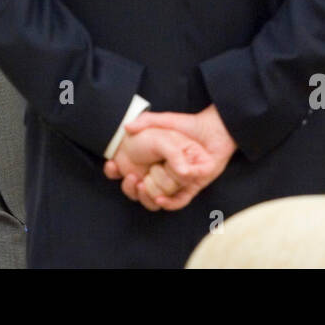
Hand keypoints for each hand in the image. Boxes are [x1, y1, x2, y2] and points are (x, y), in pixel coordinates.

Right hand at [123, 105, 237, 209]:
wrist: (213, 129)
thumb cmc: (188, 125)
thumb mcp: (163, 121)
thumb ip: (145, 121)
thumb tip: (126, 128)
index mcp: (151, 160)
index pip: (127, 171)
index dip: (114, 171)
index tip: (110, 166)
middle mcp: (161, 173)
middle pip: (138, 189)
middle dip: (129, 187)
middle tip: (130, 177)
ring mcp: (175, 182)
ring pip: (154, 197)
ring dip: (145, 195)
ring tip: (141, 185)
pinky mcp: (192, 187)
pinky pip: (178, 201)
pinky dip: (168, 202)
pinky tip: (159, 197)